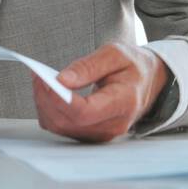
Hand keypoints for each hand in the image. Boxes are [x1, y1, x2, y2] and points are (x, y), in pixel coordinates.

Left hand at [31, 42, 170, 141]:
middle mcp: (113, 124)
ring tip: (41, 80)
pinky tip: (48, 93)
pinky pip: (61, 127)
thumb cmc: (133, 67)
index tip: (44, 79)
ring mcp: (102, 133)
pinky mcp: (91, 134)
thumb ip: (88, 66)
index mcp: (123, 102)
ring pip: (60, 127)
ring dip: (44, 104)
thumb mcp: (115, 54)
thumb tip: (62, 80)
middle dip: (46, 98)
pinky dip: (49, 111)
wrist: (148, 82)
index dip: (59, 98)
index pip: (84, 112)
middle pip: (68, 122)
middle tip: (38, 75)